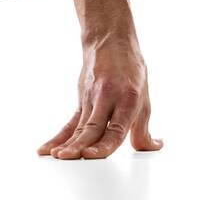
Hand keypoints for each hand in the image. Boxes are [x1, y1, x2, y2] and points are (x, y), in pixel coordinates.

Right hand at [38, 48, 162, 158]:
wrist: (110, 41)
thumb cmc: (130, 69)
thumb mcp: (143, 98)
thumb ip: (143, 128)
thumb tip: (152, 146)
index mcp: (128, 98)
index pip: (115, 128)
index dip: (103, 144)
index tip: (90, 155)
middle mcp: (107, 98)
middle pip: (92, 128)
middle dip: (79, 145)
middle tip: (68, 158)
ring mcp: (91, 99)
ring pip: (79, 127)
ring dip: (66, 144)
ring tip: (57, 156)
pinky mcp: (81, 101)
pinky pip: (70, 123)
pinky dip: (58, 138)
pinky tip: (46, 149)